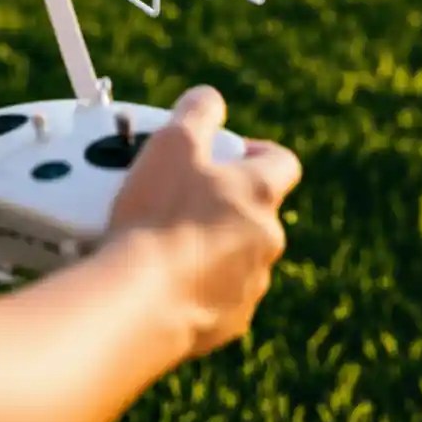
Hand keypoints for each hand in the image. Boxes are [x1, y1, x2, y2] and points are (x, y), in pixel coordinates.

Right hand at [106, 86, 301, 357]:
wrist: (140, 300)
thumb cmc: (158, 217)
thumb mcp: (173, 143)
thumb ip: (197, 112)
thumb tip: (209, 99)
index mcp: (260, 194)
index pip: (281, 163)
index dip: (256, 153)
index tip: (227, 153)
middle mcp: (266, 240)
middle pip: (254, 212)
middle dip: (222, 204)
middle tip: (178, 198)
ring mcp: (251, 284)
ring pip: (235, 257)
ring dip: (208, 247)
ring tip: (160, 243)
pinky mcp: (228, 322)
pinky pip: (216, 298)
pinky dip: (194, 288)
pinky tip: (158, 281)